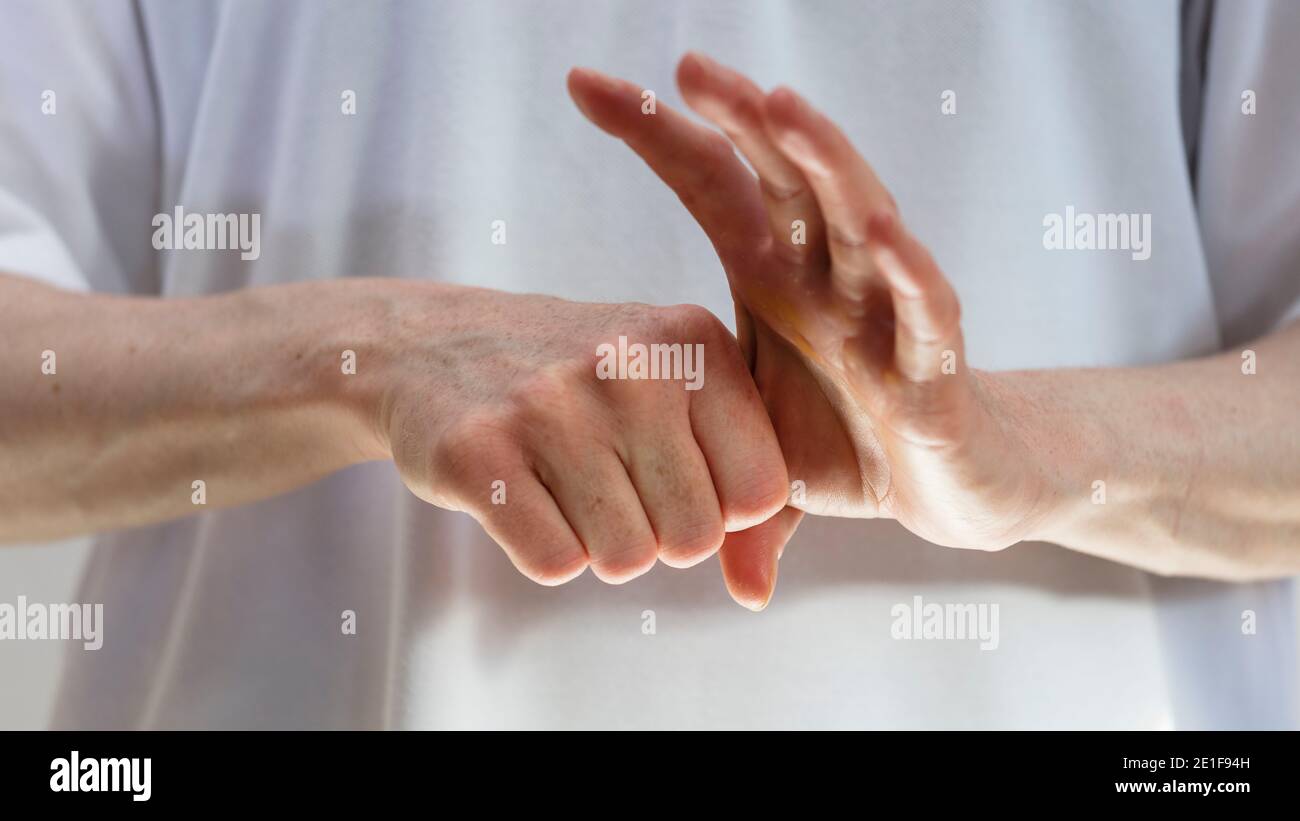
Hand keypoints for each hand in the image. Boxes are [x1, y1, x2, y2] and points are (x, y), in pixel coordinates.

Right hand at [363, 281, 792, 604]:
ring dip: (597, 543)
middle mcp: (627, 364)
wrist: (433, 344)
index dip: (720, 509)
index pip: (761, 492)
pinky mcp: (479, 452)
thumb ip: (736, 470)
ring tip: (565, 482)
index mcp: (690, 340)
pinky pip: (554, 564)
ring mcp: (549, 405)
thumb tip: (757, 590)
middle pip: (693, 537)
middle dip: (656, 533)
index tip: (678, 477)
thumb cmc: (577, 380)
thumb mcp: (670, 384)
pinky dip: (544, 550)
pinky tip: (524, 495)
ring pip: (624, 559)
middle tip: (609, 480)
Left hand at [568, 55, 1053, 551]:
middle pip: (788, 180)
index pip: (716, 185)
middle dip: (742, 121)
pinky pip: (925, 313)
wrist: (958, 488)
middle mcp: (829, 280)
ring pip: (859, 221)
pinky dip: (908, 276)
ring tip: (783, 110)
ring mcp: (886, 316)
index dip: (658, 135)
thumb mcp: (758, 461)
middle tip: (690, 67)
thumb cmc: (854, 447)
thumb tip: (701, 572)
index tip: (585, 84)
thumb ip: (710, 482)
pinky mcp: (938, 369)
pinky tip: (882, 234)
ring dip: (825, 164)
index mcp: (775, 279)